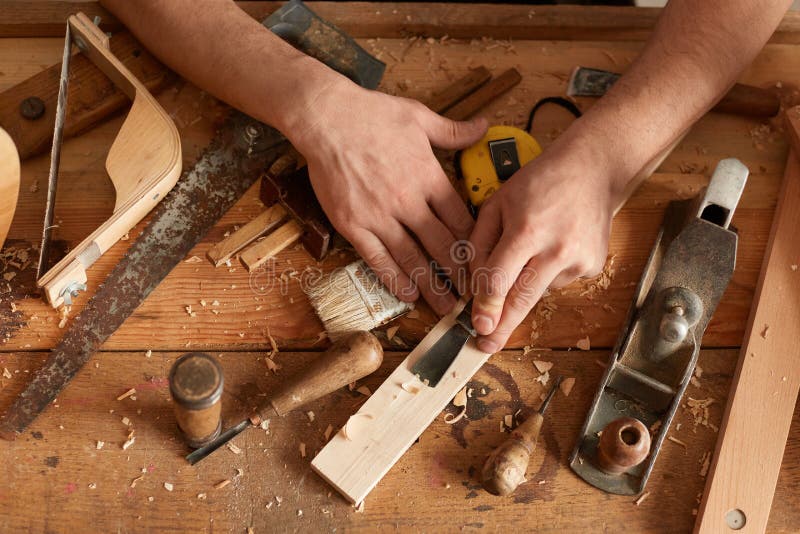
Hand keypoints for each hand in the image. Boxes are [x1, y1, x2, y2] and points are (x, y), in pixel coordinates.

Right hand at [290, 78, 487, 314]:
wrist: (327, 117)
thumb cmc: (372, 114)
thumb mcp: (419, 117)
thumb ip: (454, 130)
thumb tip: (484, 126)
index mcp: (428, 176)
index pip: (460, 219)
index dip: (475, 244)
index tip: (485, 261)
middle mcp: (408, 201)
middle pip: (442, 245)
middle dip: (460, 274)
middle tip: (473, 295)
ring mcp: (379, 216)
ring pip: (413, 258)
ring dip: (432, 285)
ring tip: (445, 305)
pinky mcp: (353, 224)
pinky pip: (377, 258)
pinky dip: (394, 278)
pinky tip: (408, 294)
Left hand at [468, 135, 617, 352]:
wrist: (592, 169)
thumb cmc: (538, 182)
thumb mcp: (496, 203)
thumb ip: (479, 244)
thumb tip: (473, 285)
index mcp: (526, 230)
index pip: (499, 279)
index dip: (485, 306)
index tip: (478, 327)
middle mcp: (556, 249)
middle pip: (522, 299)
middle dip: (502, 327)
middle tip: (487, 346)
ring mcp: (578, 260)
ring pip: (538, 290)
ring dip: (525, 284)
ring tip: (532, 249)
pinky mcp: (593, 265)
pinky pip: (557, 281)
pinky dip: (546, 273)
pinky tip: (552, 246)